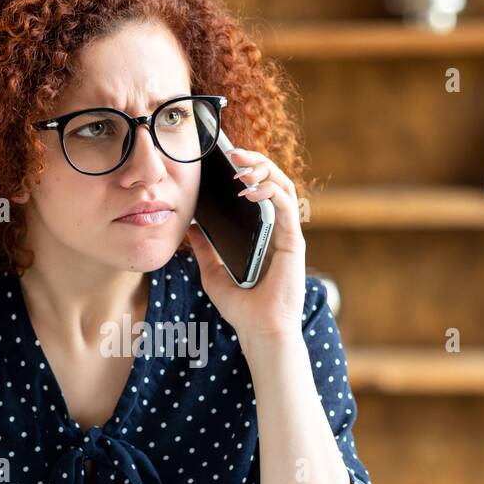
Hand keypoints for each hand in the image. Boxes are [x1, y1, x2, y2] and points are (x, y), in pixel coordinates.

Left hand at [185, 146, 306, 354]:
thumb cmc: (242, 307)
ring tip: (240, 166)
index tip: (225, 160)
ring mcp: (288, 235)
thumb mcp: (212, 273)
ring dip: (263, 170)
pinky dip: (270, 191)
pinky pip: (286, 206)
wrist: (259, 331)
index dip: (246, 171)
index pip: (259, 191)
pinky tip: (249, 190)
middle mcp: (278, 230)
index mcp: (263, 234)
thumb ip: (204, 249)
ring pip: (283, 187)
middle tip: (232, 153)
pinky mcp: (293, 242)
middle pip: (274, 182)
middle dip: (255, 162)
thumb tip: (190, 226)